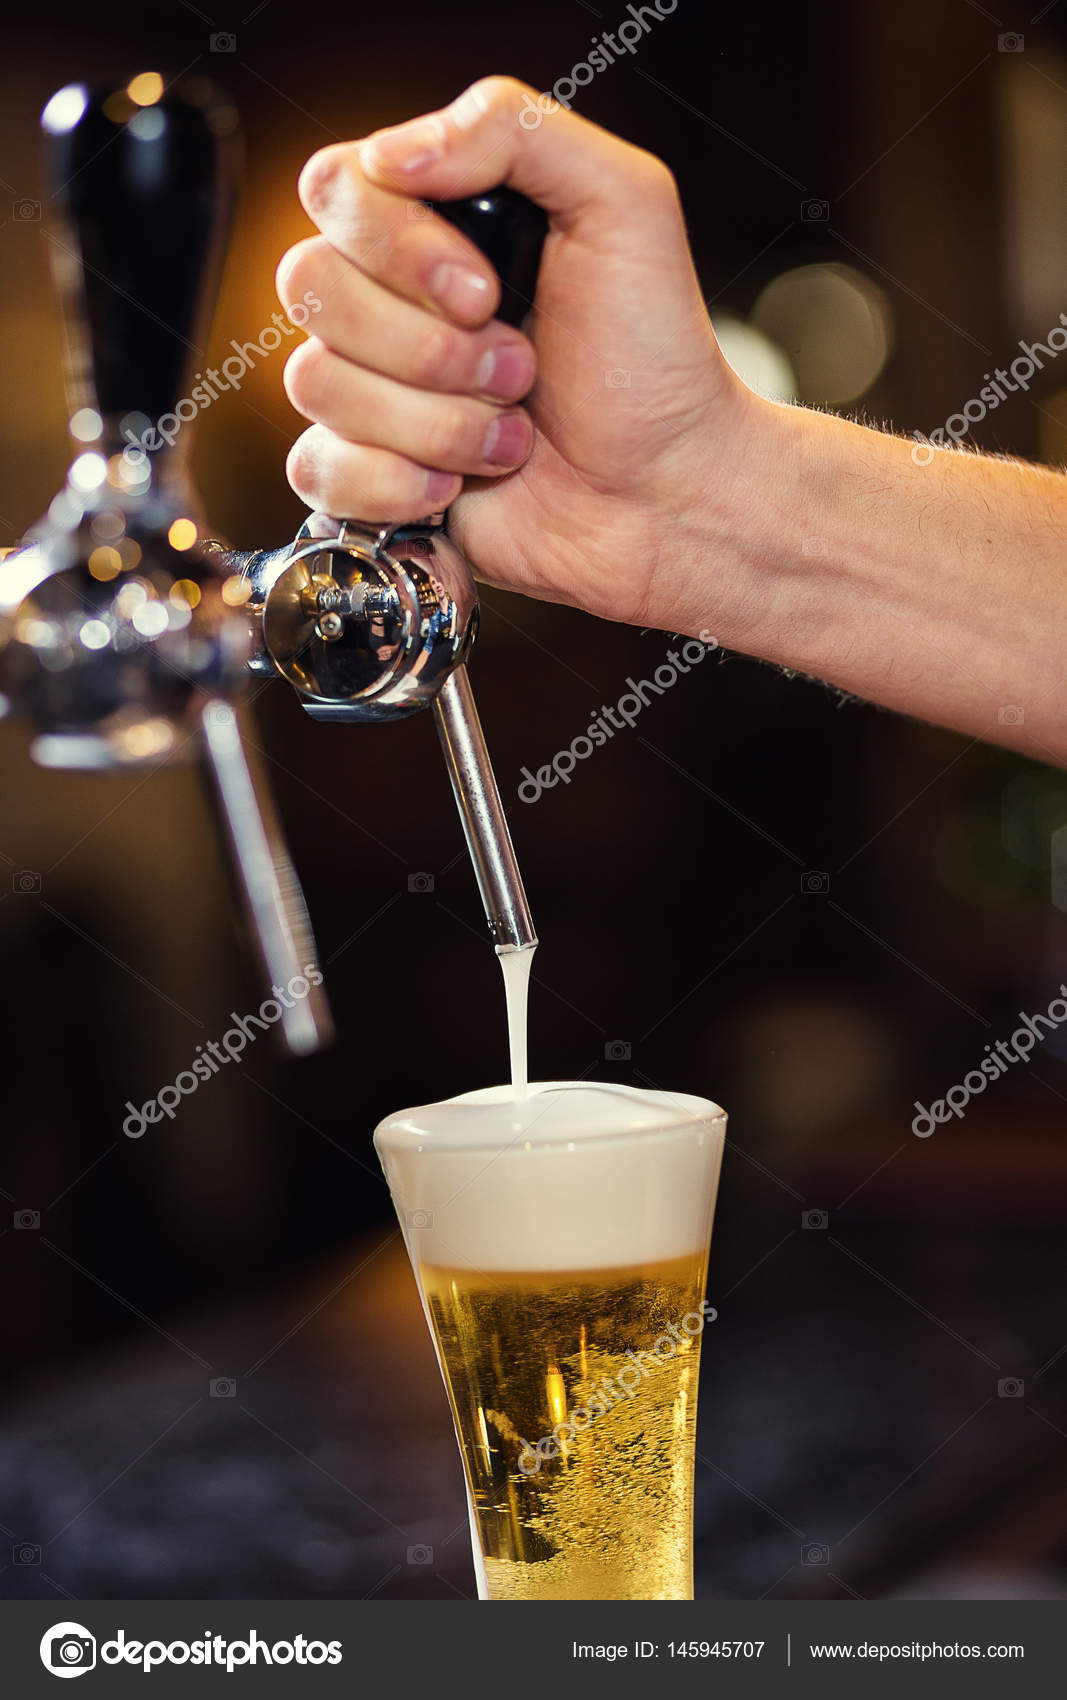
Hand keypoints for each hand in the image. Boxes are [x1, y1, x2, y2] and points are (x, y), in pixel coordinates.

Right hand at [275, 76, 760, 631]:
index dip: (397, 246)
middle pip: (309, 286)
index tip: (487, 290)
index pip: (335, 190)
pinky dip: (395, 482)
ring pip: (317, 383)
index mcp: (435, 221)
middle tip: (521, 369)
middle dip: (428, 345)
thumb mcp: (622, 204)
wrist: (666, 495)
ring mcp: (372, 391)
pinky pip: (317, 468)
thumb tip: (391, 153)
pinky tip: (457, 486)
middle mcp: (390, 301)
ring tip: (511, 436)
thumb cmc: (653, 360)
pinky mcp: (368, 477)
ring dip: (436, 421)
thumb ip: (514, 127)